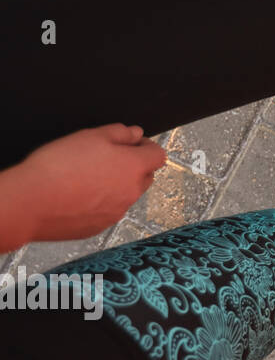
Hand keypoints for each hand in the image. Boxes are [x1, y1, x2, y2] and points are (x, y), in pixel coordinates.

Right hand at [0, 124, 165, 248]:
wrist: (30, 202)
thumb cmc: (58, 167)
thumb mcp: (91, 136)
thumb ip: (120, 133)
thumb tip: (135, 134)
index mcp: (134, 168)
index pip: (158, 155)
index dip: (146, 146)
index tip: (132, 143)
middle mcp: (131, 192)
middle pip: (145, 176)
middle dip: (134, 166)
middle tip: (108, 158)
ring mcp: (117, 212)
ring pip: (126, 195)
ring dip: (116, 185)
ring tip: (88, 176)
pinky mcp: (99, 227)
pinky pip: (108, 211)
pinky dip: (100, 202)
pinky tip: (78, 194)